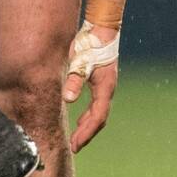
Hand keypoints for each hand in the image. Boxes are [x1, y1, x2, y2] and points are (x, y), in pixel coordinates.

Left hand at [62, 21, 119, 152]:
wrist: (101, 29)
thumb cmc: (90, 44)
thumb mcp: (80, 62)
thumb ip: (74, 80)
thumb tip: (68, 100)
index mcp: (105, 87)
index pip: (97, 117)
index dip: (87, 133)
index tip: (75, 145)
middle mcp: (108, 89)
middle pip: (99, 118)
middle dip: (87, 134)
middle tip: (74, 147)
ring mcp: (106, 86)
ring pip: (98, 112)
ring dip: (88, 126)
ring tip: (76, 138)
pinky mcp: (101, 82)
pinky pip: (96, 105)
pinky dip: (88, 115)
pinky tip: (80, 120)